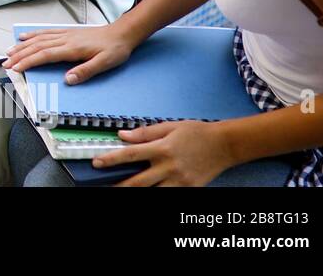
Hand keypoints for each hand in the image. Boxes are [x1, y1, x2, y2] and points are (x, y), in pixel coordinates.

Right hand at [3, 23, 137, 83]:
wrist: (123, 33)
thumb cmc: (115, 50)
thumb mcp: (105, 64)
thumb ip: (85, 71)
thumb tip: (67, 79)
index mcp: (72, 49)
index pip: (44, 55)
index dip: (28, 61)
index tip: (15, 68)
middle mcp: (65, 39)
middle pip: (36, 46)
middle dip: (19, 55)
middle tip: (5, 63)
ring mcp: (65, 34)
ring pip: (38, 39)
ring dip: (22, 45)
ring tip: (8, 51)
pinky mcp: (67, 32)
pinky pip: (46, 32)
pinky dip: (32, 35)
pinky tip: (24, 37)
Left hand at [96, 121, 236, 186]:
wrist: (225, 145)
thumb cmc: (197, 133)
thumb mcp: (170, 127)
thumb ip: (145, 133)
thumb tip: (122, 135)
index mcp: (162, 148)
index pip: (130, 154)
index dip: (111, 159)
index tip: (97, 162)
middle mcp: (169, 167)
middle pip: (138, 181)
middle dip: (119, 186)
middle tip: (103, 188)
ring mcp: (179, 180)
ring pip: (152, 193)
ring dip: (136, 194)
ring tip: (122, 193)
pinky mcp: (189, 189)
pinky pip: (169, 196)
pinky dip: (157, 194)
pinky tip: (148, 193)